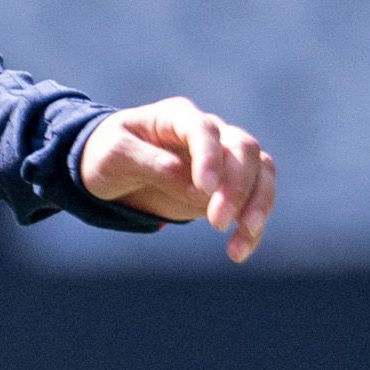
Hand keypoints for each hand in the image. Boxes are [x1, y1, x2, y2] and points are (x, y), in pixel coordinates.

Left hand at [78, 97, 276, 260]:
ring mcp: (223, 157)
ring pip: (261, 172)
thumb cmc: (108, 154)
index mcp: (177, 117)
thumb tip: (193, 184)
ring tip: (239, 242)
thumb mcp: (115, 156)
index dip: (209, 157)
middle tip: (216, 223)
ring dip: (258, 205)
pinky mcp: (228, 186)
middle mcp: (209, 132)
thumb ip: (150, 164)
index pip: (204, 129)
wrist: (112, 169)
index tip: (204, 189)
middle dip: (237, 187)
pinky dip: (253, 226)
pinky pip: (255, 200)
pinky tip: (238, 252)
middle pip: (244, 149)